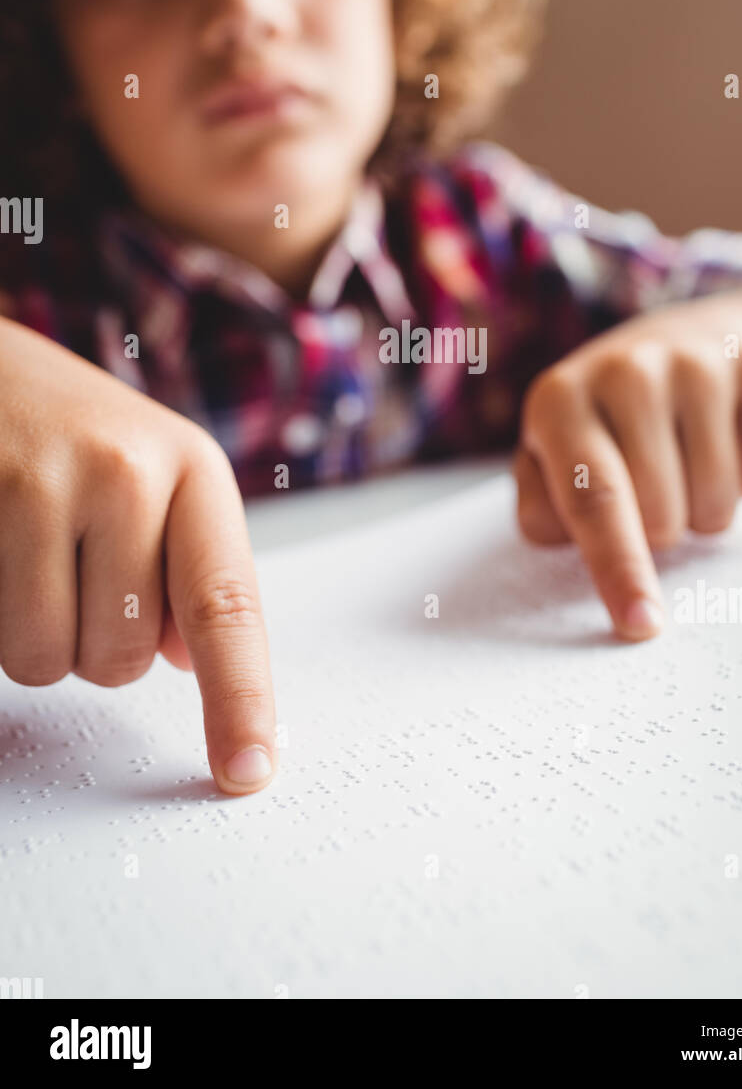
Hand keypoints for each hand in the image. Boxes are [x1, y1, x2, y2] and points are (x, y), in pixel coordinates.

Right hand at [0, 316, 275, 792]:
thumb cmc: (79, 434)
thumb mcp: (159, 477)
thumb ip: (188, 570)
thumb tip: (195, 662)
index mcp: (192, 470)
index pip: (226, 606)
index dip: (240, 699)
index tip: (248, 772)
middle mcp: (125, 470)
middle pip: (121, 661)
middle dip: (97, 641)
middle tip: (76, 565)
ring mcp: (37, 483)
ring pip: (43, 661)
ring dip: (34, 635)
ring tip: (29, 555)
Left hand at [515, 313, 741, 640]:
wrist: (676, 345)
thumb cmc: (604, 430)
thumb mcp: (553, 461)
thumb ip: (547, 512)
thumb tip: (564, 540)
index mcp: (559, 403)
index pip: (594, 501)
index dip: (620, 569)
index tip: (641, 624)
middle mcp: (624, 371)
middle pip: (663, 515)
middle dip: (661, 530)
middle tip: (652, 489)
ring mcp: (693, 361)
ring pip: (720, 502)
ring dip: (706, 509)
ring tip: (686, 464)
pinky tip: (727, 442)